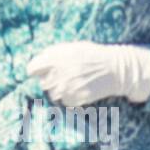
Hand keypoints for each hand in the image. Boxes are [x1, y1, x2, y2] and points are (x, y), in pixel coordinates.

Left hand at [27, 41, 149, 105]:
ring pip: (53, 94)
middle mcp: (59, 71)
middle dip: (50, 81)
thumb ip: (53, 54)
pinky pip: (65, 102)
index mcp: (56, 56)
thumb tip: (37, 63)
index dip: (35, 71)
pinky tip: (80, 91)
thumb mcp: (73, 48)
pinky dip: (70, 99)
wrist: (116, 68)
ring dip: (60, 91)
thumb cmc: (94, 56)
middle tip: (62, 79)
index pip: (32, 68)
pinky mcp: (76, 97)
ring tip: (73, 84)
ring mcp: (68, 85)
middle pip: (43, 83)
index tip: (39, 74)